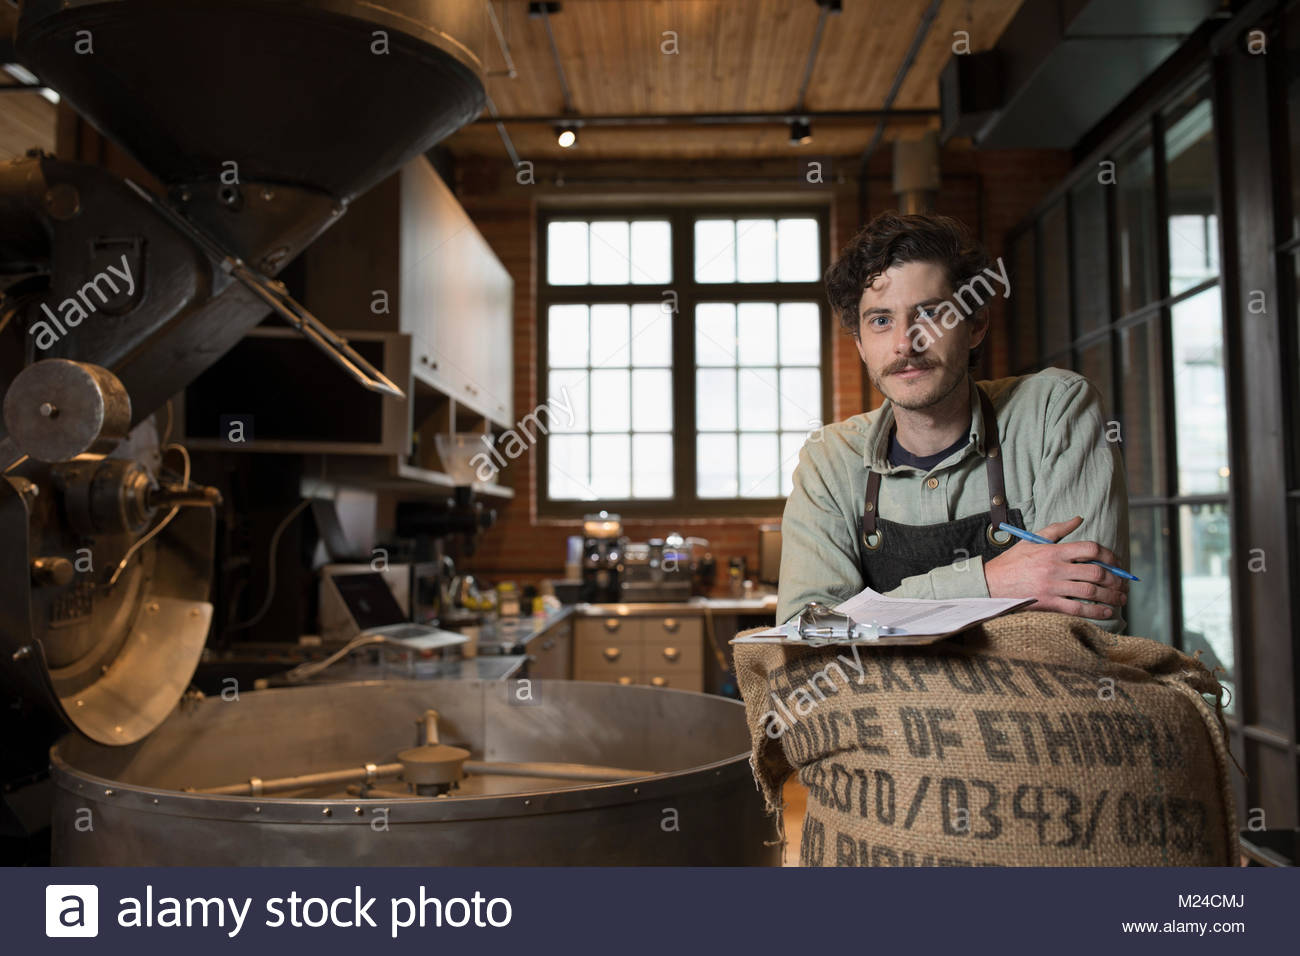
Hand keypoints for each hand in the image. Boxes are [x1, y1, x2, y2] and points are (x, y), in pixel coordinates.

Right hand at [983, 515, 1128, 620]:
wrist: (990, 584)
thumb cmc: (1012, 562)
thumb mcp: (1032, 540)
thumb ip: (1057, 529)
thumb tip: (1079, 518)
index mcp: (1053, 551)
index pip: (1090, 549)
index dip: (1109, 555)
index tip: (1116, 562)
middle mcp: (1055, 568)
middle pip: (1096, 572)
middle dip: (1115, 579)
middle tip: (1123, 583)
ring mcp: (1052, 587)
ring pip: (1091, 591)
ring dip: (1111, 596)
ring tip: (1121, 598)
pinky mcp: (1049, 603)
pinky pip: (1079, 609)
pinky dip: (1097, 611)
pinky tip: (1108, 611)